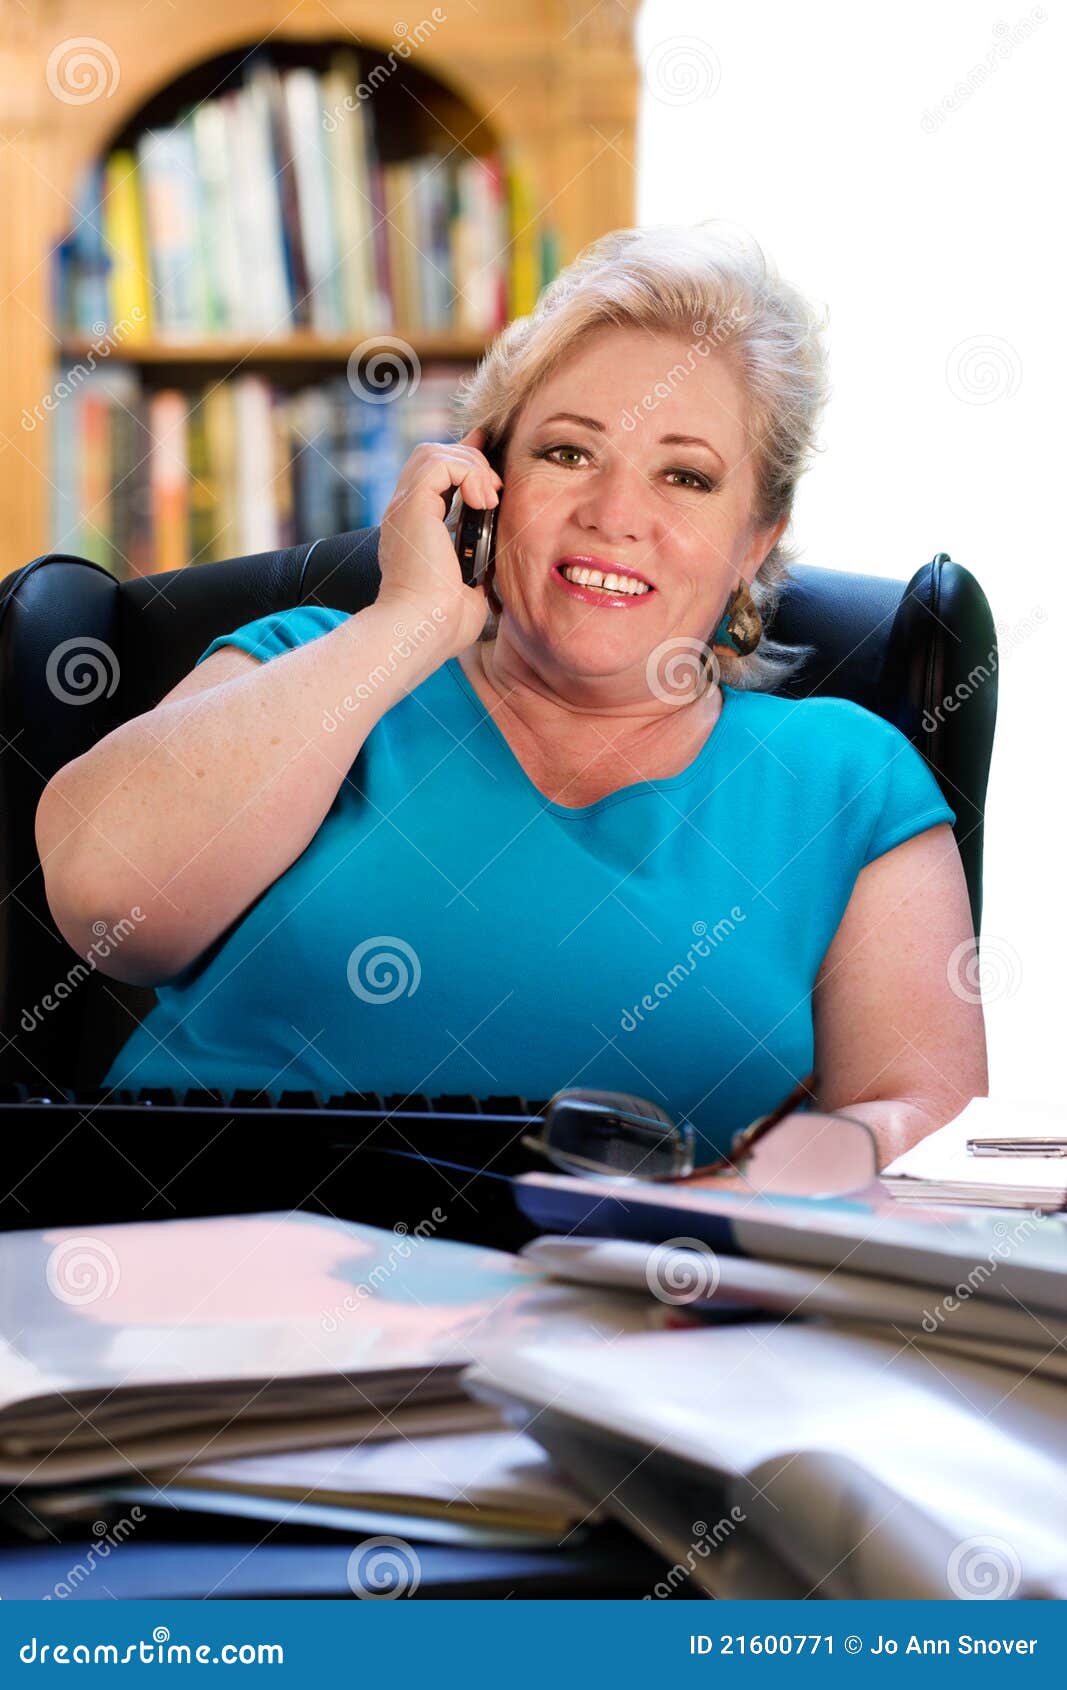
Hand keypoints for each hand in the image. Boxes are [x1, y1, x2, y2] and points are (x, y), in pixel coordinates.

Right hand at [376, 426, 501, 655]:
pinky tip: (482, 501)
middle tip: (495, 494)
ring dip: (471, 466)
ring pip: (434, 452)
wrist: (422, 630)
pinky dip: (468, 472)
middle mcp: (405, 513)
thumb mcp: (470, 585)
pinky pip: (439, 462)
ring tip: (489, 498)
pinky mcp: (412, 506)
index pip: (435, 475)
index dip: (465, 464)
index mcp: (414, 529)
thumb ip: (478, 564)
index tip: (494, 474)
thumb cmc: (443, 624)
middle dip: (471, 461)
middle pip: (433, 455)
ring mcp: (404, 508)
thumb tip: (494, 560)